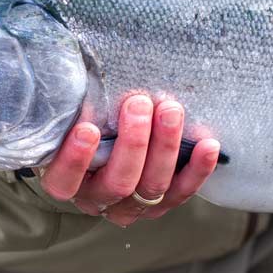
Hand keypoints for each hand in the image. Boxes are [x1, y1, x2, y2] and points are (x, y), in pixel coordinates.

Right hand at [39, 94, 220, 225]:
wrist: (104, 148)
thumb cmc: (79, 126)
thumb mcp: (66, 120)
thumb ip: (70, 106)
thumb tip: (74, 66)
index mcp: (66, 182)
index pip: (65, 181)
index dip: (76, 159)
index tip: (88, 128)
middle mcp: (98, 199)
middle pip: (118, 182)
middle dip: (133, 142)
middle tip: (139, 103)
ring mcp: (132, 205)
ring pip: (152, 186)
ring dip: (165, 146)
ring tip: (170, 109)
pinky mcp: (162, 203)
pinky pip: (182, 191)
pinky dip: (198, 168)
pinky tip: (208, 144)